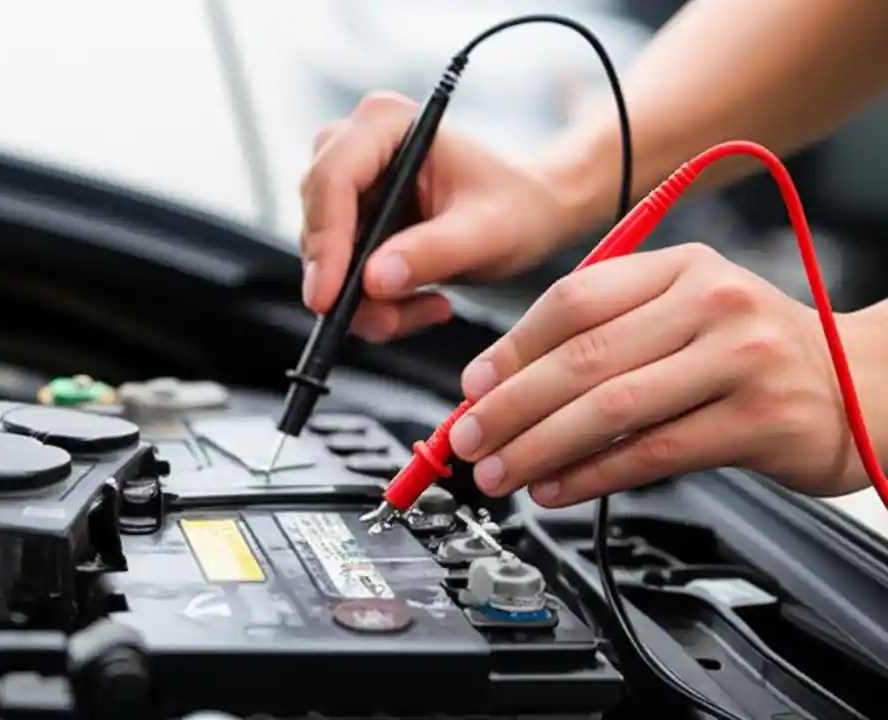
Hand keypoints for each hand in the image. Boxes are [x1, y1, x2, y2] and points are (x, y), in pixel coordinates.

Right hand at [300, 92, 596, 341]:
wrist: (529, 215)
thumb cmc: (516, 206)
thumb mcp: (487, 232)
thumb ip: (432, 252)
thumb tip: (374, 280)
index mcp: (388, 124)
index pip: (332, 180)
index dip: (325, 242)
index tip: (328, 298)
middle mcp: (357, 146)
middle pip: (318, 220)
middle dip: (346, 281)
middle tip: (388, 320)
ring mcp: (350, 186)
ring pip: (324, 257)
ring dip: (366, 300)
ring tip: (426, 308)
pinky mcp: (350, 221)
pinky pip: (339, 274)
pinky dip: (374, 302)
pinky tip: (420, 302)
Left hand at [449, 242, 883, 505]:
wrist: (870, 383)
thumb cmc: (756, 351)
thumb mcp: (686, 313)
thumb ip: (605, 334)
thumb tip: (501, 382)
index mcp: (680, 268)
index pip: (572, 299)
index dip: (511, 347)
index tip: (472, 385)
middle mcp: (710, 303)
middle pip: (582, 357)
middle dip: (510, 406)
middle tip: (467, 438)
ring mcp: (738, 360)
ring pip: (610, 408)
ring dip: (539, 447)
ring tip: (499, 472)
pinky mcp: (758, 420)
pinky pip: (652, 452)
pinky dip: (591, 475)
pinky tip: (555, 488)